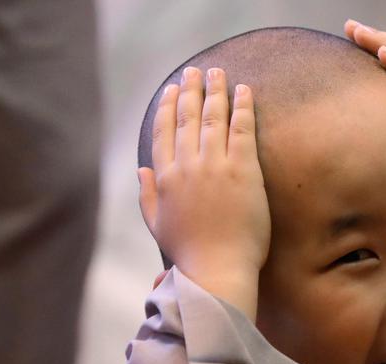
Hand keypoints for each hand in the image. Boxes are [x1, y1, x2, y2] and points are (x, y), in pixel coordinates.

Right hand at [137, 67, 270, 319]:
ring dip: (215, 91)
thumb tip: (141, 170)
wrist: (218, 271)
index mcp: (165, 179)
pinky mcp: (243, 171)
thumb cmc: (190, 255)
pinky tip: (244, 90)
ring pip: (213, 118)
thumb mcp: (158, 225)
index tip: (171, 89)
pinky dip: (242, 107)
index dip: (167, 107)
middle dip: (190, 90)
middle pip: (186, 118)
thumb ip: (147, 195)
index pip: (163, 132)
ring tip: (218, 72)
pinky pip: (242, 129)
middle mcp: (187, 167)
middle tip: (195, 71)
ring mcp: (215, 167)